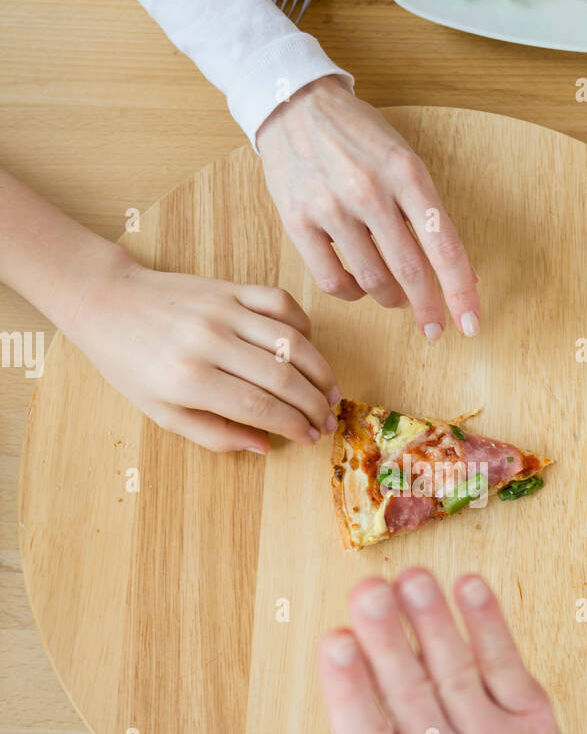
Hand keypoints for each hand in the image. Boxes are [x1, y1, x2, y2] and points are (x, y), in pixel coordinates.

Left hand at [68, 255, 339, 451]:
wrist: (108, 302)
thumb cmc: (131, 364)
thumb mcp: (162, 413)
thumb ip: (214, 434)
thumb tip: (264, 446)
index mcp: (190, 379)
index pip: (261, 407)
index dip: (295, 426)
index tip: (312, 437)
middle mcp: (210, 342)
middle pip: (283, 378)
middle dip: (315, 405)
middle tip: (329, 421)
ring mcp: (222, 310)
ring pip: (290, 341)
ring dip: (320, 370)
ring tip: (331, 392)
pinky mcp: (228, 287)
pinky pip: (279, 302)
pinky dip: (302, 325)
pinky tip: (307, 348)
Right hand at [214, 571, 578, 733]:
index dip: (350, 690)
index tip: (333, 642)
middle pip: (411, 698)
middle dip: (388, 642)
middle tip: (368, 590)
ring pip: (458, 676)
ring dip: (434, 623)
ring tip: (410, 577)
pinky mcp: (533, 723)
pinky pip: (508, 668)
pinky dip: (490, 627)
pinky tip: (469, 587)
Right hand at [256, 78, 480, 342]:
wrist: (293, 104)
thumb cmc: (358, 136)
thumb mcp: (403, 161)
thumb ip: (429, 215)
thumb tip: (462, 273)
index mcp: (406, 172)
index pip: (444, 245)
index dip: (461, 291)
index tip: (471, 323)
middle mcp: (370, 190)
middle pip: (411, 271)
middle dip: (428, 309)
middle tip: (435, 329)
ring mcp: (331, 207)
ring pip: (372, 280)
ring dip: (391, 299)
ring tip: (396, 297)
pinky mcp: (298, 221)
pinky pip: (331, 280)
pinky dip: (352, 293)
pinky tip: (358, 286)